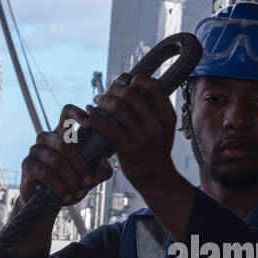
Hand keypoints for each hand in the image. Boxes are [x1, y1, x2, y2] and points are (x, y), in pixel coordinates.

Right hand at [18, 104, 114, 208]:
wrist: (48, 203)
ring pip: (57, 160)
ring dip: (71, 179)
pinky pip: (45, 173)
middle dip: (80, 165)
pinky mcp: (27, 164)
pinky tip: (66, 196)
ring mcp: (35, 150)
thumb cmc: (70, 185)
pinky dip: (60, 187)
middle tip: (88, 182)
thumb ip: (101, 171)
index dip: (77, 114)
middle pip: (65, 143)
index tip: (89, 124)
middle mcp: (47, 138)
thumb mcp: (90, 179)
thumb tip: (104, 160)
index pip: (66, 113)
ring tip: (78, 193)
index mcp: (63, 134)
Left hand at [78, 74, 177, 194]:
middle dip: (115, 89)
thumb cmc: (156, 149)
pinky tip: (90, 112)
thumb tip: (132, 86)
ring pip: (118, 108)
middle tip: (107, 91)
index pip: (155, 87)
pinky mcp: (128, 148)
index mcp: (167, 117)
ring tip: (97, 100)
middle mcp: (157, 126)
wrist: (156, 177)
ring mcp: (143, 138)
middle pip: (131, 95)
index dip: (140, 79)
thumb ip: (154, 110)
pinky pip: (107, 126)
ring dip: (103, 100)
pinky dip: (95, 116)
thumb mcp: (164, 128)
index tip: (129, 81)